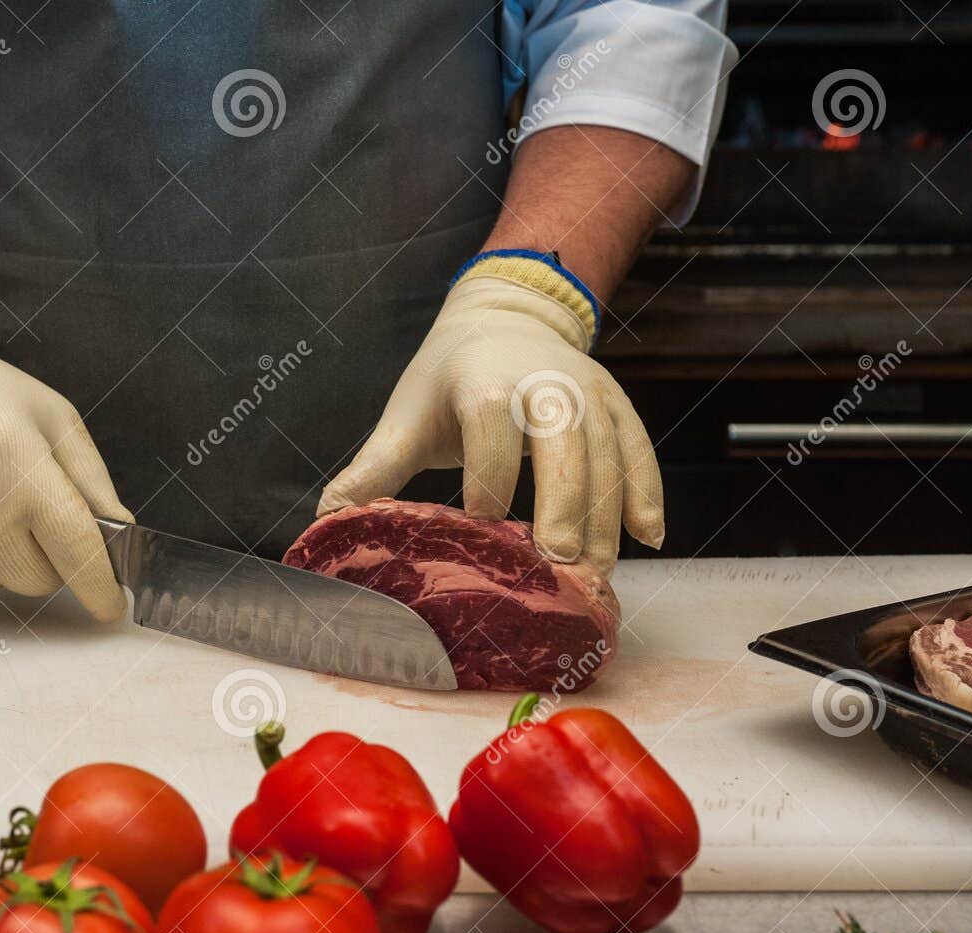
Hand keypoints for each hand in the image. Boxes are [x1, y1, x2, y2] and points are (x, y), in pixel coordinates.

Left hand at [318, 274, 663, 573]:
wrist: (506, 317)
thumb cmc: (448, 377)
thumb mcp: (407, 416)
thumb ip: (374, 470)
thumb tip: (324, 523)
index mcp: (483, 380)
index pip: (491, 424)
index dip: (489, 474)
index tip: (481, 525)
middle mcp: (544, 380)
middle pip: (564, 439)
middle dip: (564, 502)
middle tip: (558, 564)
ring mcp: (589, 392)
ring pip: (608, 452)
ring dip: (606, 516)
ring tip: (595, 575)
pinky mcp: (617, 405)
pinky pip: (638, 450)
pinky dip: (646, 494)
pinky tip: (647, 539)